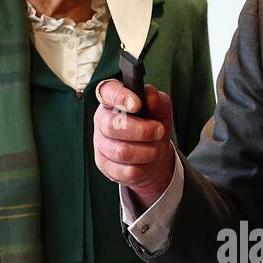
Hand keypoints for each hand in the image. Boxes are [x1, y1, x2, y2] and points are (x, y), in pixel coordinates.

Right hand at [93, 81, 174, 208]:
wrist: (153, 155)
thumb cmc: (153, 126)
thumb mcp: (161, 110)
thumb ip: (157, 99)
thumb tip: (150, 95)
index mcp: (113, 100)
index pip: (107, 92)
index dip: (120, 97)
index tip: (137, 105)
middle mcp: (102, 120)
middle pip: (113, 125)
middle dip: (141, 131)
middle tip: (159, 131)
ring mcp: (101, 143)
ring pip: (121, 151)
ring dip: (146, 152)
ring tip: (157, 149)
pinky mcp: (104, 164)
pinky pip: (124, 170)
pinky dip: (142, 168)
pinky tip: (146, 162)